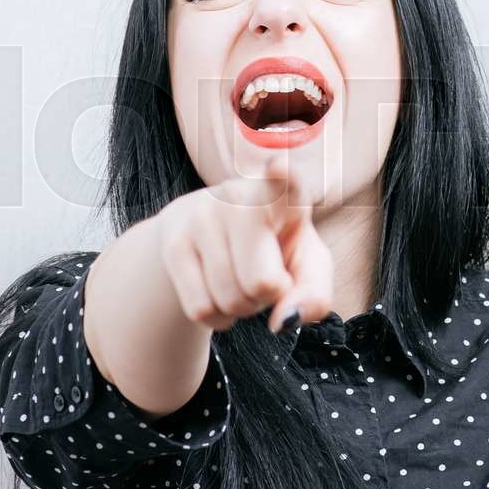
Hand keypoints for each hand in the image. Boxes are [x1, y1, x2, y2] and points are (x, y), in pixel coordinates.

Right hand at [154, 154, 333, 333]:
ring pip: (230, 301)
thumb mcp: (306, 266)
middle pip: (263, 284)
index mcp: (283, 193)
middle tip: (262, 276)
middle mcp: (240, 196)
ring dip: (240, 308)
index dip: (284, 176)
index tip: (278, 167)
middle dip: (266, 298)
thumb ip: (314, 294)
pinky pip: (201, 309)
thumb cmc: (272, 249)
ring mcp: (203, 217)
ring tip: (239, 279)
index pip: (286, 181)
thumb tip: (285, 321)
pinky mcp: (174, 244)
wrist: (209, 236)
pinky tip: (217, 293)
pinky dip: (216, 317)